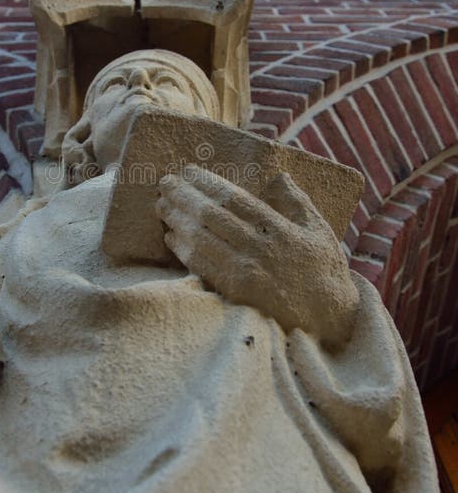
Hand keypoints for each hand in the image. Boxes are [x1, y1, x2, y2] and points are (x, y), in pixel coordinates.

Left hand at [157, 166, 357, 347]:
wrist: (330, 320)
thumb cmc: (324, 271)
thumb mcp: (318, 229)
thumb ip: (297, 201)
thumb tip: (278, 176)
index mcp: (280, 229)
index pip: (235, 199)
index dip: (208, 183)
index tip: (189, 171)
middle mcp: (261, 248)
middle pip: (213, 216)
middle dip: (185, 196)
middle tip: (165, 183)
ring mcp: (247, 272)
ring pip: (203, 240)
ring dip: (178, 220)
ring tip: (162, 206)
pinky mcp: (237, 294)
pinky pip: (203, 268)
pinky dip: (184, 251)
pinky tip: (171, 237)